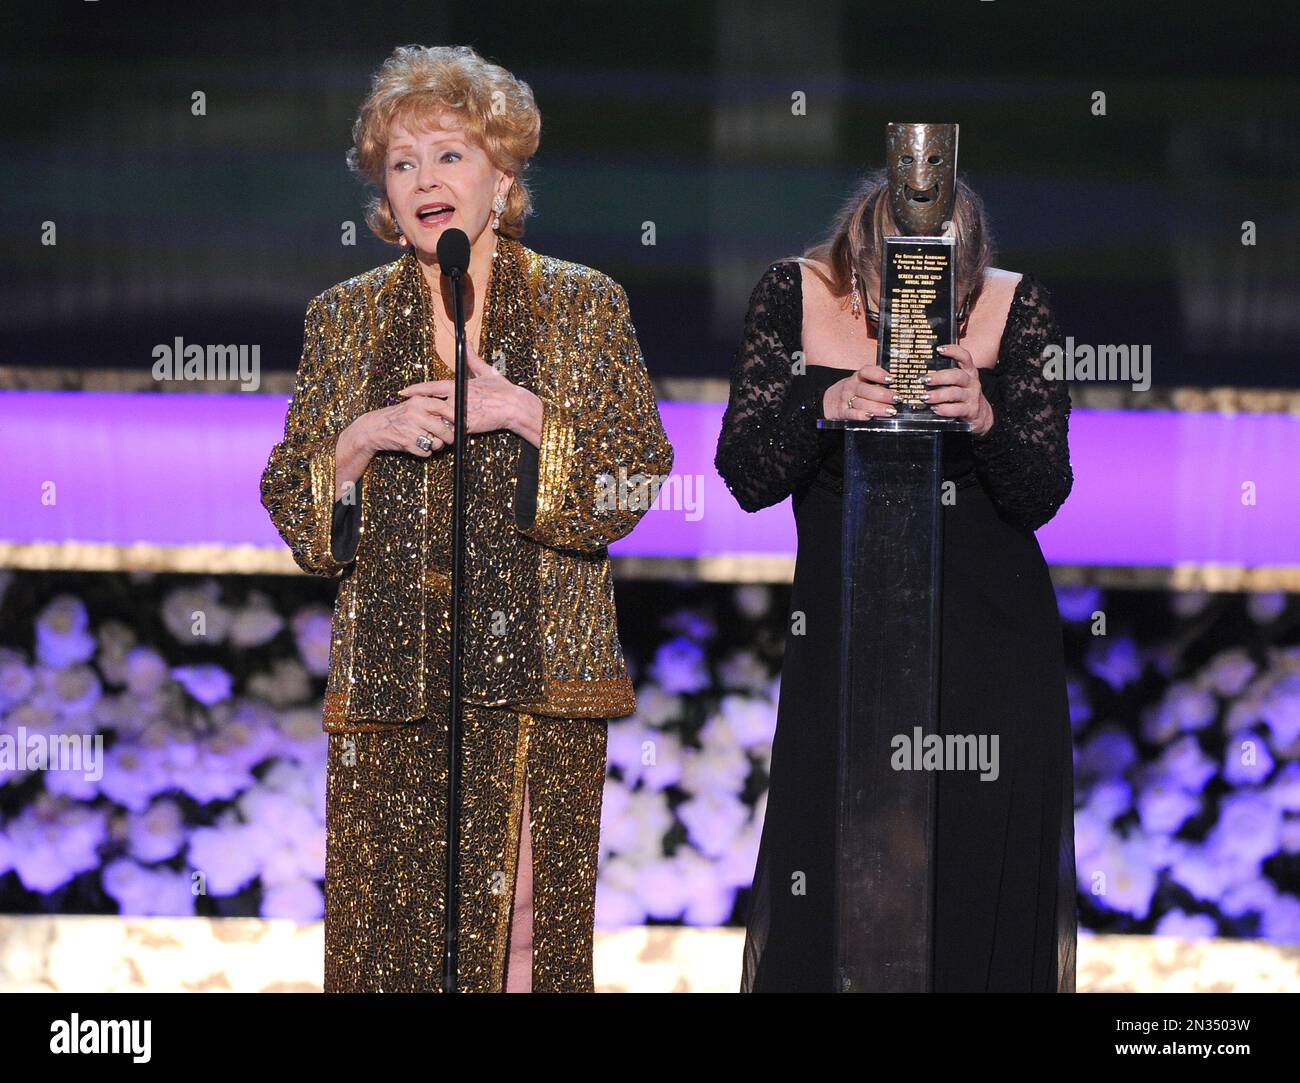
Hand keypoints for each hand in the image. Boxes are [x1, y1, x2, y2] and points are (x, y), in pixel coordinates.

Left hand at [395, 341, 534, 447]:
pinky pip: (450, 432)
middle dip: (419, 411)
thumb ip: (472, 358)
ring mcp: (460, 415)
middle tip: (406, 413)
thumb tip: (467, 342)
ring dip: (430, 424)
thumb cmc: (502, 390)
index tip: (404, 392)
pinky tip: (436, 438)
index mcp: (459, 386)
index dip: (416, 390)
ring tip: (419, 428)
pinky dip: (444, 435)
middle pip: (431, 406)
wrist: (515, 408)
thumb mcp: (486, 371)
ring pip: (439, 420)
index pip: (432, 387)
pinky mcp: (467, 428)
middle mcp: (456, 400)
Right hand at [822, 361, 897, 420]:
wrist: (830, 400)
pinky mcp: (843, 411)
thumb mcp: (861, 382)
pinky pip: (851, 413)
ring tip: (891, 411)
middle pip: (867, 390)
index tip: (891, 379)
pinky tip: (870, 416)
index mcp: (858, 377)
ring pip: (862, 403)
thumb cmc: (853, 390)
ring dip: (877, 407)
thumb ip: (876, 382)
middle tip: (897, 399)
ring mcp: (846, 399)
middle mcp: (851, 387)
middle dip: (884, 395)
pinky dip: (860, 415)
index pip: (867, 372)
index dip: (879, 374)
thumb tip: (899, 385)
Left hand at [924, 344, 993, 434]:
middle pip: (957, 376)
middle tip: (925, 379)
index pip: (964, 357)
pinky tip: (935, 409)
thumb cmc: (963, 395)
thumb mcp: (958, 383)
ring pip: (955, 393)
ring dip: (939, 395)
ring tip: (925, 397)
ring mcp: (972, 396)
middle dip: (940, 377)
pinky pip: (958, 409)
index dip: (953, 351)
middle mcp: (971, 382)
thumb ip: (945, 376)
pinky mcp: (971, 410)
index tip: (939, 349)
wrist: (980, 415)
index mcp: (968, 372)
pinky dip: (945, 409)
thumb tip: (920, 372)